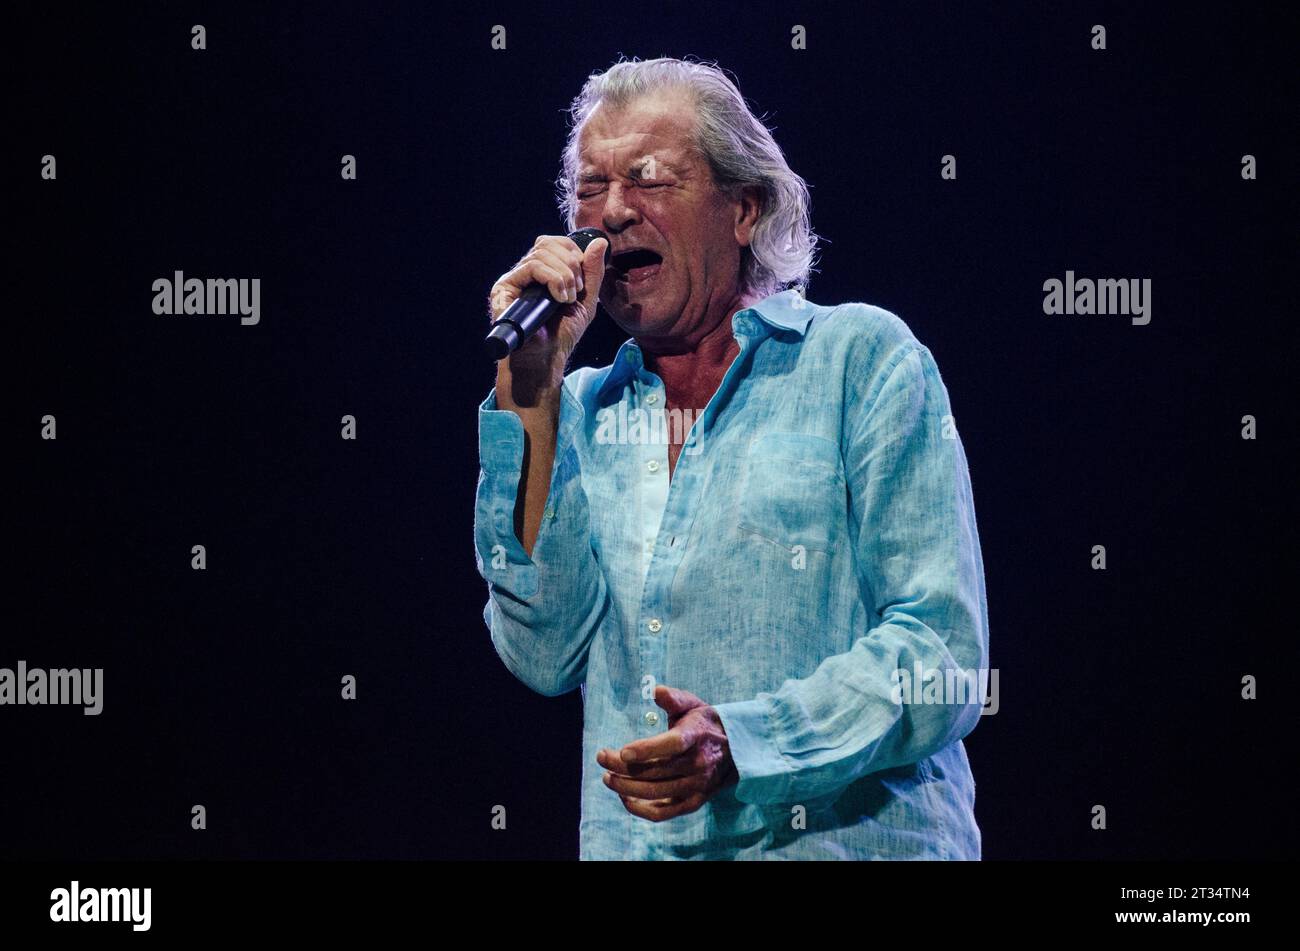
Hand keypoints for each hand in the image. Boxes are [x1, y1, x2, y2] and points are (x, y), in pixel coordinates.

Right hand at [488, 233, 607, 391]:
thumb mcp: (586, 300)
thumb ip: (593, 272)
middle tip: (575, 293)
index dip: (574, 254)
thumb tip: (600, 242)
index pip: (557, 242)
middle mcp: (526, 271)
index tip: (581, 283)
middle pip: (548, 243)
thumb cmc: (563, 333)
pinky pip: (532, 266)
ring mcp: (514, 278)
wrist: (547, 357)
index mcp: (544, 271)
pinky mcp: (504, 287)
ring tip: (566, 300)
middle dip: (571, 265)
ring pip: (542, 253)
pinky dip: (553, 280)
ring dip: (564, 276)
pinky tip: (557, 299)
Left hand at [597, 685, 738, 821]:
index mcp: (697, 736)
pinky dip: (641, 809)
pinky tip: (624, 797)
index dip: (646, 750)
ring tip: (607, 778)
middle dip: (622, 767)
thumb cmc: (704, 724)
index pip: (672, 745)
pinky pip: (664, 813)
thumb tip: (655, 690)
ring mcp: (697, 786)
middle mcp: (699, 763)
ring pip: (655, 792)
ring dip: (626, 787)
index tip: (622, 752)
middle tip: (601, 757)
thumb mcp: (692, 705)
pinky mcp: (694, 802)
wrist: (736, 751)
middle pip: (656, 771)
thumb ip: (673, 698)